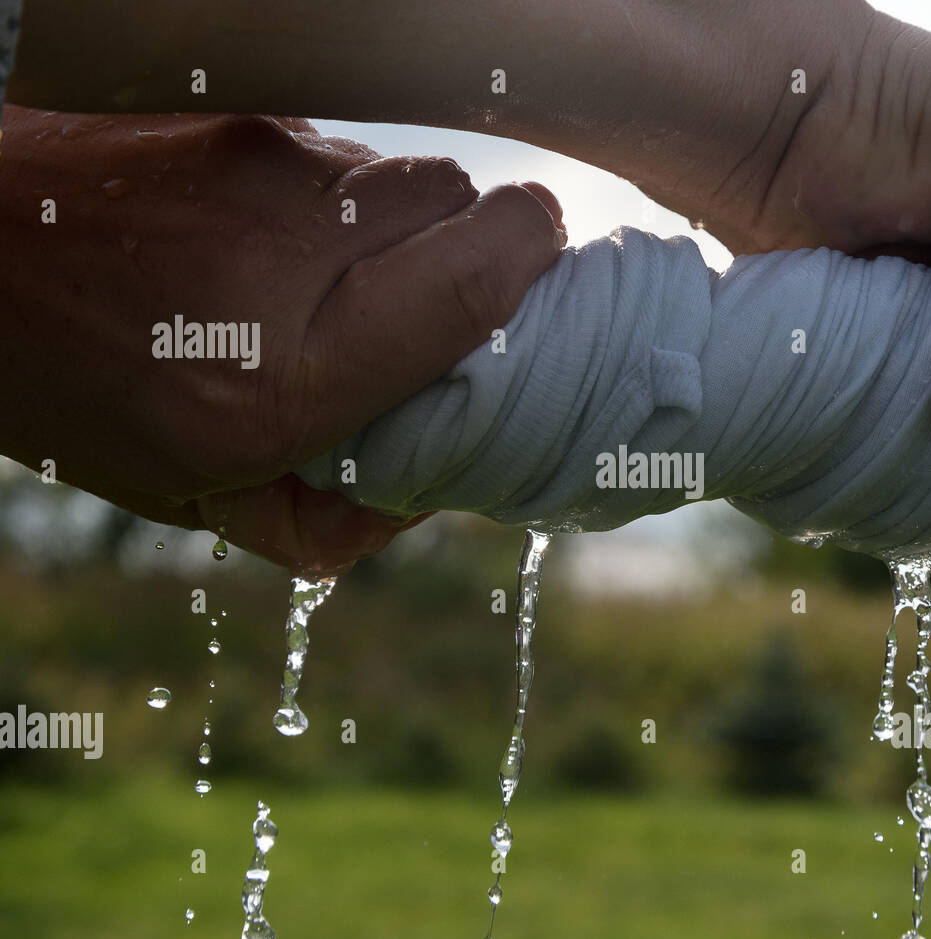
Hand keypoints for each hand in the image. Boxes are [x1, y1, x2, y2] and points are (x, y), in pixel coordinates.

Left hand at [0, 108, 565, 572]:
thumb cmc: (76, 390)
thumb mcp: (196, 494)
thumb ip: (331, 517)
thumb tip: (437, 489)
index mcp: (279, 379)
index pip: (476, 282)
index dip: (536, 266)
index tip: (542, 281)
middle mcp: (281, 256)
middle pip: (464, 207)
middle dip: (477, 251)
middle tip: (437, 300)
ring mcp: (258, 167)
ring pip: (411, 171)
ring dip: (410, 225)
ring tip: (345, 272)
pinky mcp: (242, 117)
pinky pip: (351, 152)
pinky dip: (353, 197)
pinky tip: (290, 233)